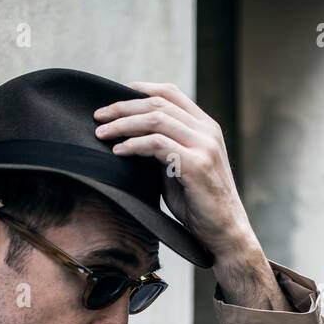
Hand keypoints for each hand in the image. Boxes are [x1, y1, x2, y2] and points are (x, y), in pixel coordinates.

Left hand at [94, 82, 282, 307]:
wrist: (225, 233)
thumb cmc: (200, 205)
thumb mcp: (180, 169)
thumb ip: (164, 150)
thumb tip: (131, 139)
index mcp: (206, 127)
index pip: (171, 94)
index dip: (141, 90)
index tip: (115, 94)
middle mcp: (208, 131)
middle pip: (159, 103)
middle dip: (123, 107)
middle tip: (98, 117)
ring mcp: (204, 146)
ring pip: (156, 119)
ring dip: (124, 124)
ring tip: (102, 133)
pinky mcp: (197, 165)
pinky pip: (158, 144)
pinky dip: (134, 145)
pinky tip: (118, 151)